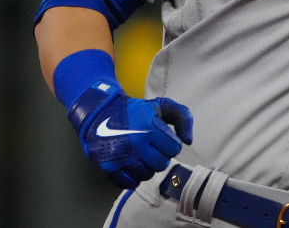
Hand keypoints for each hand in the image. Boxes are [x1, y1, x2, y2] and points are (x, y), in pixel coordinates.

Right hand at [66, 81, 193, 188]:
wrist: (100, 113)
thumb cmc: (134, 111)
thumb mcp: (161, 105)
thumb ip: (183, 117)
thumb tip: (188, 141)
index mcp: (150, 127)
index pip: (174, 149)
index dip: (170, 144)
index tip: (162, 139)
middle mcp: (136, 144)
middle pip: (161, 164)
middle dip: (160, 157)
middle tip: (152, 148)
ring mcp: (122, 158)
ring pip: (147, 175)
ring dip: (147, 167)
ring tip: (141, 156)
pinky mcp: (109, 168)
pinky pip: (130, 184)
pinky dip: (133, 178)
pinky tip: (131, 166)